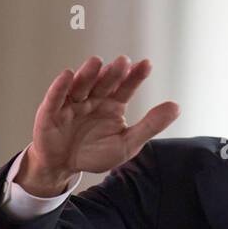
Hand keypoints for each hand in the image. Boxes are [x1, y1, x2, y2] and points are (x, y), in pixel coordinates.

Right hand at [18, 55, 180, 195]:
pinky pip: (56, 97)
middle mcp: (94, 99)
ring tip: (97, 62)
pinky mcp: (52, 111)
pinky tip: (68, 75)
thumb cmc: (95, 153)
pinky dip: (61, 87)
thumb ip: (150, 125)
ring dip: (88, 74)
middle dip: (113, 73)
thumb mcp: (127, 143)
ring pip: (81, 85)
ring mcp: (72, 103)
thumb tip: (176, 107)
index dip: (135, 76)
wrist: (64, 166)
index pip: (126, 87)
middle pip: (104, 83)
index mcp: (113, 105)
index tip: (146, 64)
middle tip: (123, 62)